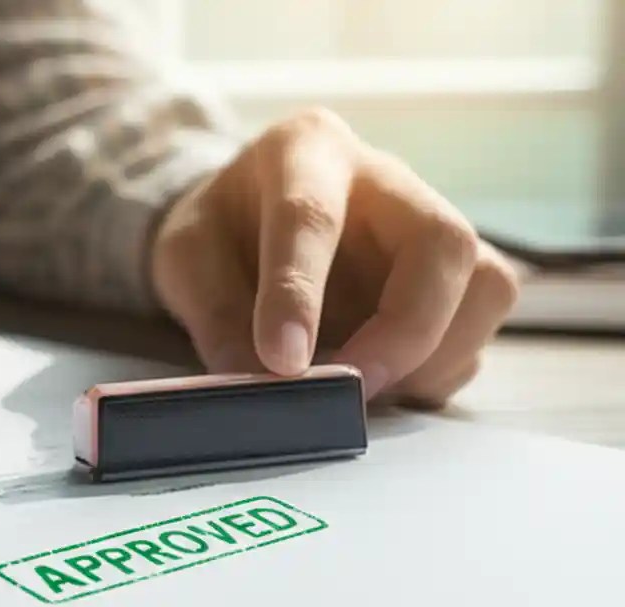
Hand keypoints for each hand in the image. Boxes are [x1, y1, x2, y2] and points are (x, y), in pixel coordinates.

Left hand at [151, 108, 519, 406]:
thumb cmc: (222, 230)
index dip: (298, 294)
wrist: (249, 221)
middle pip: (441, 242)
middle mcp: (387, 180)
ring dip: (430, 359)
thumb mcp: (187, 258)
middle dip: (405, 330)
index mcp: (306, 151)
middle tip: (351, 388)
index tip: (282, 362)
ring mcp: (432, 224)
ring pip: (484, 286)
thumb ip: (215, 314)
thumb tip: (257, 381)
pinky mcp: (455, 278)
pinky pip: (476, 330)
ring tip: (360, 388)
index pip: (312, 217)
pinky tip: (381, 381)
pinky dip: (433, 373)